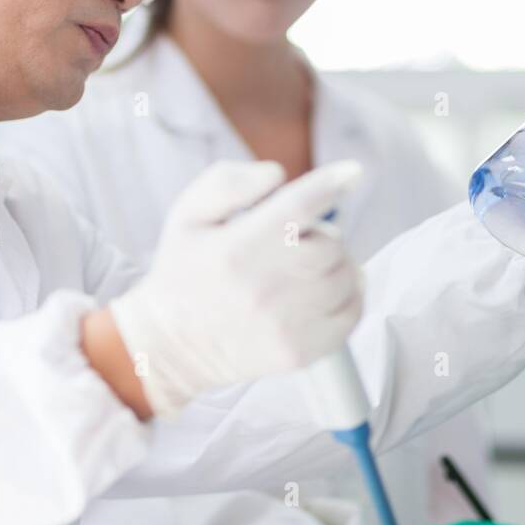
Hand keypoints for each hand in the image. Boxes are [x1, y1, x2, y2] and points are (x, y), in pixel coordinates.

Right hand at [108, 158, 363, 416]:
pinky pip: (351, 314)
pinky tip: (323, 290)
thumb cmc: (185, 270)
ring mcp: (285, 326)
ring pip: (346, 277)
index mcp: (236, 249)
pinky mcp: (300, 353)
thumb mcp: (188, 214)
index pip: (297, 209)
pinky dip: (347, 295)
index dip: (330, 185)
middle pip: (330, 244)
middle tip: (299, 239)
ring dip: (336, 263)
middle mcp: (264, 289)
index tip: (352, 171)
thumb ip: (228, 182)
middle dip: (322, 233)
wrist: (172, 346)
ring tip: (306, 266)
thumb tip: (277, 175)